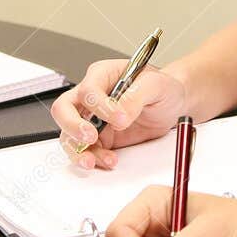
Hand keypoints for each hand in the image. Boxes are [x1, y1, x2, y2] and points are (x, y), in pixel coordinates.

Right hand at [49, 59, 189, 169]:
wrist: (172, 106)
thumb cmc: (163, 88)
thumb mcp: (156, 85)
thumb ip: (136, 96)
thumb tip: (120, 115)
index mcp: (103, 75)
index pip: (88, 89)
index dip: (100, 106)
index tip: (121, 119)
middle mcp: (91, 97)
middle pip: (64, 109)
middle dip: (72, 126)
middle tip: (90, 138)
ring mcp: (92, 118)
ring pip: (69, 134)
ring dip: (78, 149)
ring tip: (95, 160)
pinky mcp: (99, 138)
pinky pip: (86, 150)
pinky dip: (93, 158)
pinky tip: (108, 161)